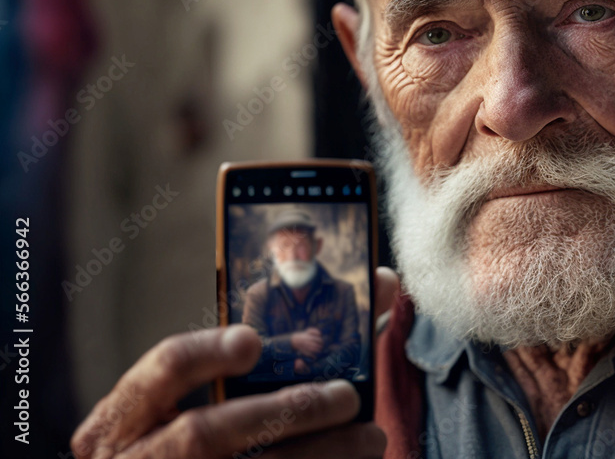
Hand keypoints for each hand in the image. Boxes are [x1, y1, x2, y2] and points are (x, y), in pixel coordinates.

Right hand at [71, 266, 399, 458]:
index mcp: (126, 416)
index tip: (251, 341)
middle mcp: (135, 458)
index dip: (206, 353)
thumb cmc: (186, 438)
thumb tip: (378, 284)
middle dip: (286, 410)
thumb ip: (262, 351)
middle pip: (207, 432)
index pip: (163, 368)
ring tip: (371, 437)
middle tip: (345, 395)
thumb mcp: (194, 399)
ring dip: (321, 455)